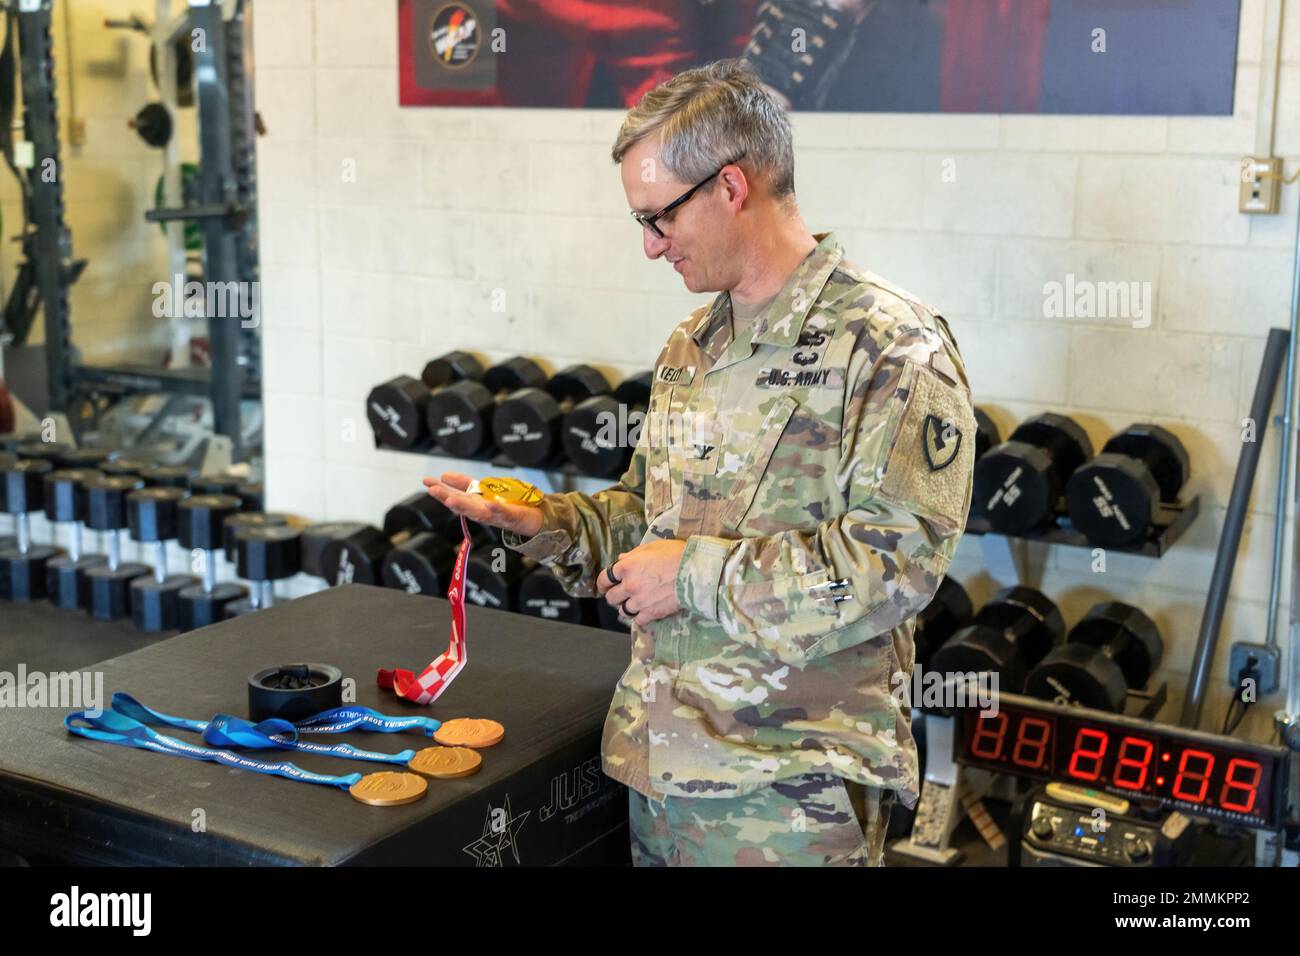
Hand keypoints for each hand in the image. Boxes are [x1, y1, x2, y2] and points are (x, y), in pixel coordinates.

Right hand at [423, 472, 543, 537]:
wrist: (529, 518)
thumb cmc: (503, 505)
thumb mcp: (481, 491)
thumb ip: (463, 484)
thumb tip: (443, 475)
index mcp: (473, 504)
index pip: (454, 495)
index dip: (440, 489)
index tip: (426, 481)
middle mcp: (481, 512)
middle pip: (462, 505)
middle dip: (447, 498)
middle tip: (432, 491)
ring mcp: (495, 516)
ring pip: (478, 512)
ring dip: (464, 507)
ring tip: (451, 500)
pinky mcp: (511, 517)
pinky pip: (503, 513)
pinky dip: (496, 509)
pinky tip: (489, 504)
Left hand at [596, 538, 687, 626]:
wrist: (694, 572)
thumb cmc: (676, 554)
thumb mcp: (652, 547)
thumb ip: (634, 554)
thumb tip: (620, 559)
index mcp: (627, 567)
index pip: (604, 578)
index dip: (603, 583)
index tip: (604, 585)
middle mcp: (629, 585)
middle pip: (611, 597)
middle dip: (614, 595)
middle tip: (619, 594)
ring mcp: (639, 601)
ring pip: (622, 611)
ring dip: (625, 607)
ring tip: (632, 604)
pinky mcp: (651, 613)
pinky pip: (638, 620)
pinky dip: (639, 617)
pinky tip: (644, 612)